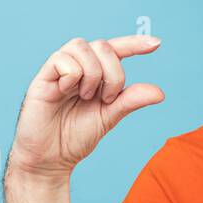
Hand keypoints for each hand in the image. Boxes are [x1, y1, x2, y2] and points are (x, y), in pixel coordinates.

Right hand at [7, 35, 163, 182]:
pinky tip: (66, 92)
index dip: (135, 43)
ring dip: (92, 74)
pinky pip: (61, 59)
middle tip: (107, 99)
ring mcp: (59, 70)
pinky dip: (72, 75)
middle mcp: (78, 67)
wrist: (51, 159)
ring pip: (82, 47)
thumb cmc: (75, 137)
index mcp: (95, 74)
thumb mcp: (109, 117)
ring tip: (86, 97)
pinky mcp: (42, 78)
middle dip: (113, 73)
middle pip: (103, 46)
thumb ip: (130, 101)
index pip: (116, 49)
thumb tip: (159, 92)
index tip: (157, 44)